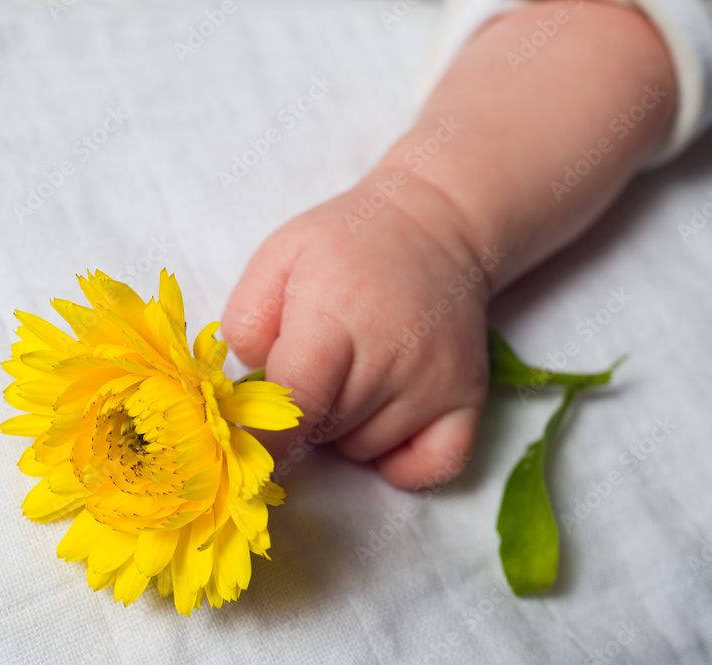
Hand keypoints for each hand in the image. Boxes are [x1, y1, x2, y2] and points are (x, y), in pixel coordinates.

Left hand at [222, 174, 496, 488]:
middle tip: (317, 364)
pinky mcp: (467, 401)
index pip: (297, 402)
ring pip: (363, 449)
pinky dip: (402, 462)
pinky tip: (387, 421)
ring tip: (357, 371)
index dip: (264, 436)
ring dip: (346, 427)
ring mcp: (435, 385)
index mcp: (335, 321)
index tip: (244, 446)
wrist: (435, 226)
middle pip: (322, 430)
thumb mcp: (279, 258)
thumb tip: (250, 388)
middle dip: (304, 411)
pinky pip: (431, 468)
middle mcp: (391, 359)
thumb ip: (247, 322)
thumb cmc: (346, 246)